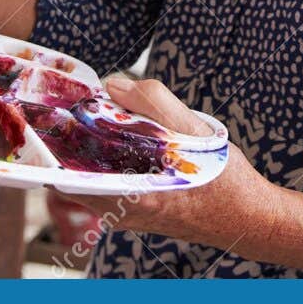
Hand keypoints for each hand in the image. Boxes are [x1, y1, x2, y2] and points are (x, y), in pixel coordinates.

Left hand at [59, 76, 281, 250]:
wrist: (247, 219)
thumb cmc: (224, 178)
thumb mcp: (195, 130)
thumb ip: (153, 104)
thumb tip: (113, 85)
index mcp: (129, 194)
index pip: (65, 171)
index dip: (55, 139)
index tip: (57, 109)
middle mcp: (120, 211)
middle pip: (72, 170)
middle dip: (74, 136)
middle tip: (87, 106)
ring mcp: (124, 215)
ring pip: (88, 175)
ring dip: (92, 146)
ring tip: (111, 118)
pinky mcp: (132, 213)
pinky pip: (104, 182)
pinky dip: (107, 158)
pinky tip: (128, 138)